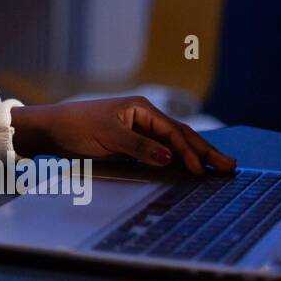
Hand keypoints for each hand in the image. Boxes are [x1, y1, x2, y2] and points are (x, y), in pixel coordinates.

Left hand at [9, 96, 236, 174]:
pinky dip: (177, 160)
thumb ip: (139, 146)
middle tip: (230, 166)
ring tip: (218, 167)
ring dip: (195, 156)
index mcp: (141, 109)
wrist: (51, 129)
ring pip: (172, 145)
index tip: (202, 170)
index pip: (173, 132)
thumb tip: (170, 156)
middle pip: (180, 136)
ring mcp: (138, 130)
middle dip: (205, 151)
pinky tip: (189, 169)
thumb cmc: (76, 127)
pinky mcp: (131, 143)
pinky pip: (160, 152)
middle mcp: (143, 117)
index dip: (190, 152)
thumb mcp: (108, 136)